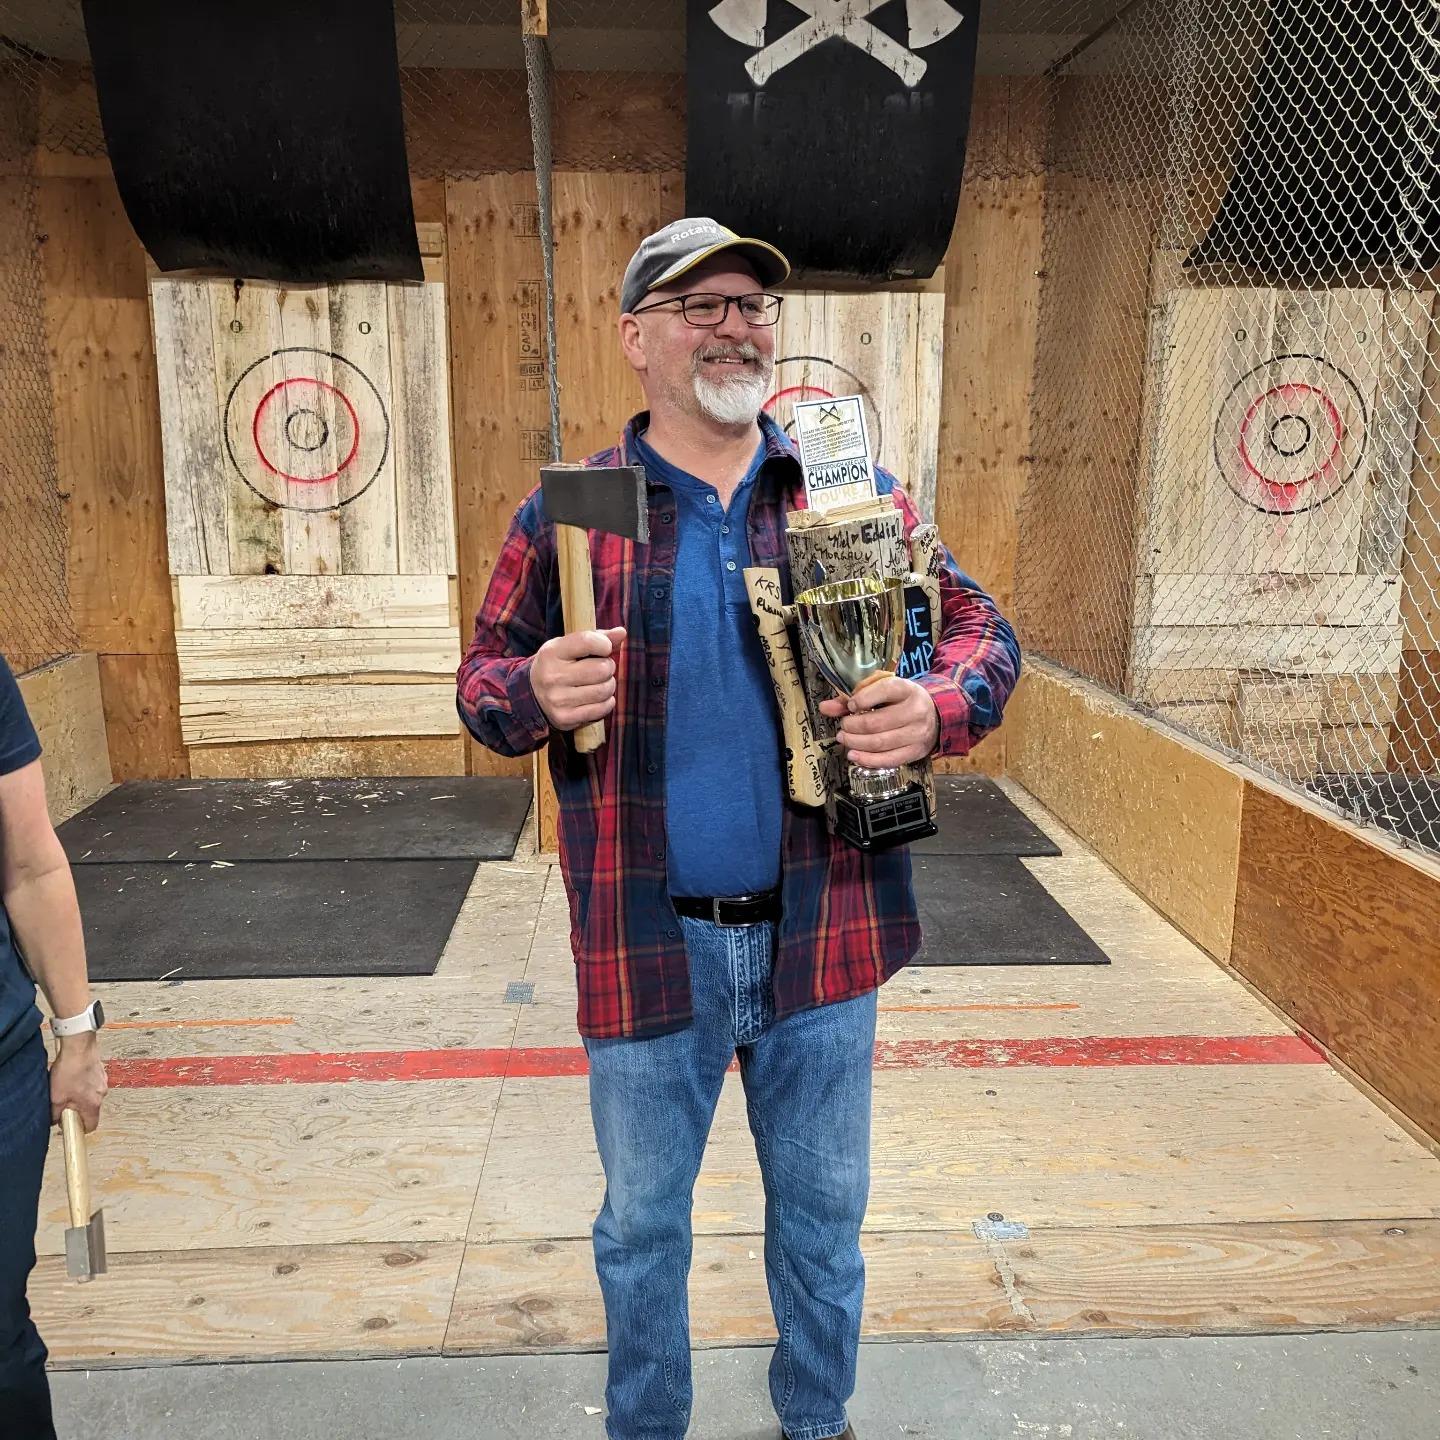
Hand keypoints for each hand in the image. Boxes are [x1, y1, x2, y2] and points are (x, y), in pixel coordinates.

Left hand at [50, 1032, 107, 1131]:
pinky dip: (81, 1081)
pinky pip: (90, 1082)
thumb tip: (53, 1120)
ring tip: (65, 1084)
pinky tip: (70, 1074)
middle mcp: (101, 1094)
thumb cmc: (70, 1069)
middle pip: (89, 1109)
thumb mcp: (55, 1098)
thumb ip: (54, 1114)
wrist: (78, 1046)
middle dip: (76, 1107)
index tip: (71, 1125)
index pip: (91, 1126)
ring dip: (78, 1093)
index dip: (80, 1128)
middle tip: (62, 1101)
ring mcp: (102, 1081)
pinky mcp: (99, 1070)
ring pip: (89, 1094)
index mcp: (93, 1104)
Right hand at [531, 627, 625, 731]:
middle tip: (601, 668)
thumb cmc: (559, 665)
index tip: (604, 648)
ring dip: (608, 685)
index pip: (587, 641)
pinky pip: (601, 709)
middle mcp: (552, 676)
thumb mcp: (569, 647)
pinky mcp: (565, 718)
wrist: (532, 695)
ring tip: (599, 683)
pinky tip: (597, 698)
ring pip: (604, 690)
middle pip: (601, 669)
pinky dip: (606, 702)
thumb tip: (621, 632)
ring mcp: (558, 699)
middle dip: (608, 667)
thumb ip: (597, 637)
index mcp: (552, 652)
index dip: (604, 644)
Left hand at [819, 676, 938, 769]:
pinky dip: (868, 760)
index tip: (850, 705)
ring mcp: (917, 734)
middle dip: (853, 725)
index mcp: (907, 689)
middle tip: (843, 726)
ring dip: (856, 743)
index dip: (862, 699)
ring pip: (880, 743)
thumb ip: (853, 698)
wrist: (934, 715)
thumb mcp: (883, 692)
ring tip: (844, 738)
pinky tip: (854, 755)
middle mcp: (915, 711)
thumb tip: (825, 707)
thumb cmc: (902, 701)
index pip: (885, 691)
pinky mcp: (915, 752)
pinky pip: (888, 760)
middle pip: (877, 722)